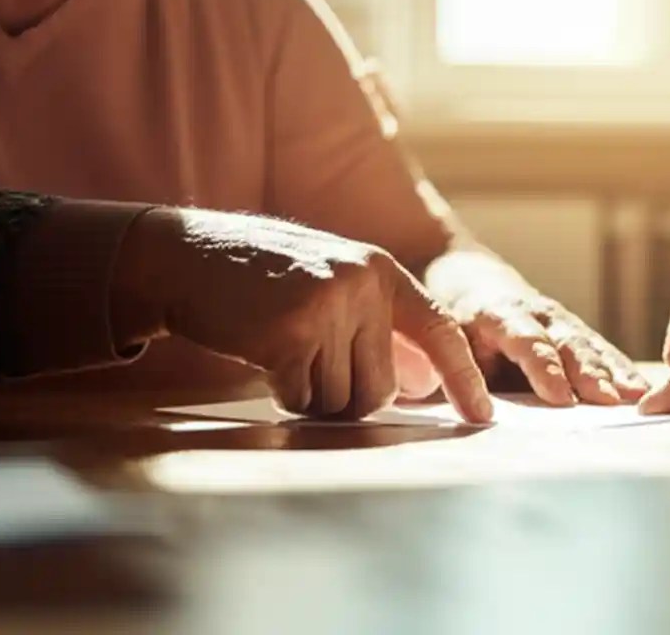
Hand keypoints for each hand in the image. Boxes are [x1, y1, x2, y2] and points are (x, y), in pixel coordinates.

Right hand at [111, 208, 490, 421]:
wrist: (186, 255)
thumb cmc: (263, 279)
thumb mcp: (333, 283)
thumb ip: (380, 327)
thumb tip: (425, 385)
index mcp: (380, 271)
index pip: (439, 330)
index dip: (464, 377)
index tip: (483, 414)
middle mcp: (361, 285)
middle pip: (381, 388)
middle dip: (347, 396)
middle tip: (310, 366)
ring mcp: (326, 307)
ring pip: (340, 399)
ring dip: (310, 394)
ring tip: (283, 350)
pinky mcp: (289, 335)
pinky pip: (301, 400)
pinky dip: (282, 394)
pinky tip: (262, 355)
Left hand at [448, 285, 649, 405]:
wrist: (471, 280)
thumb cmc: (455, 322)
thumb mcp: (445, 341)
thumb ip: (459, 374)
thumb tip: (474, 412)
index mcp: (498, 315)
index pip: (526, 342)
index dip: (544, 369)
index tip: (560, 397)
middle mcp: (537, 314)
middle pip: (568, 344)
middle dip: (589, 374)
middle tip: (607, 401)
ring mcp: (561, 321)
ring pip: (589, 346)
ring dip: (612, 373)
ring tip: (635, 397)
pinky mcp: (575, 332)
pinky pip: (601, 350)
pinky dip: (621, 369)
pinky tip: (639, 389)